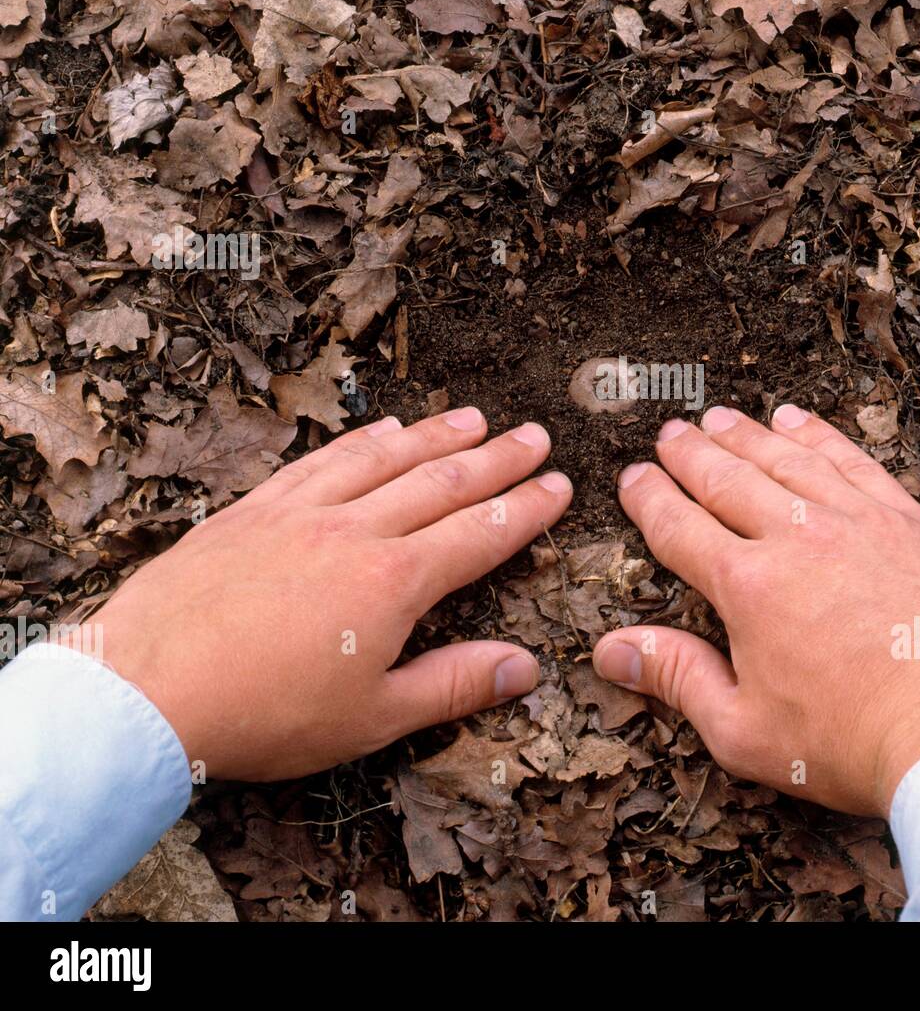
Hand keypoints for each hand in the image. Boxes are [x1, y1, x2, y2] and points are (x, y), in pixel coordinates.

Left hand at [65, 409, 570, 780]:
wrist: (143, 691)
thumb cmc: (262, 714)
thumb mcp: (371, 719)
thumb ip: (453, 685)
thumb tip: (525, 669)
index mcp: (393, 582)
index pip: (479, 533)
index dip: (525, 508)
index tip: (559, 485)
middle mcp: (354, 531)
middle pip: (441, 482)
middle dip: (496, 458)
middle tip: (535, 434)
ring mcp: (301, 512)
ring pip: (384, 459)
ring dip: (435, 435)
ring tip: (474, 416)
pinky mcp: (253, 509)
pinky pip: (320, 460)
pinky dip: (359, 440)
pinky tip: (381, 429)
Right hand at [594, 404, 919, 816]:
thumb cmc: (851, 743)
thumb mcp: (744, 731)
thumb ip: (677, 678)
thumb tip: (612, 650)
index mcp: (748, 587)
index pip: (680, 527)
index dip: (650, 499)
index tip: (633, 477)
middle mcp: (797, 538)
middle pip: (728, 480)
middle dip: (691, 454)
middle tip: (670, 433)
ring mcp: (858, 521)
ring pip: (787, 459)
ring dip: (748, 436)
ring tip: (720, 417)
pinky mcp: (909, 520)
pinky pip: (853, 461)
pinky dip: (820, 436)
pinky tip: (799, 421)